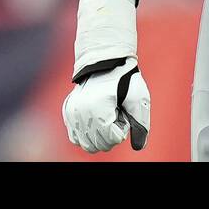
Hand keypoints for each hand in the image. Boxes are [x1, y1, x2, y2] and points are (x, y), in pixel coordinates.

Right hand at [63, 0, 147, 152]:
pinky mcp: (67, 112)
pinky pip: (74, 137)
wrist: (106, 61)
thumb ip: (141, 124)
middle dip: (111, 133)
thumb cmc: (125, 79)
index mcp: (98, 110)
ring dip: (99, 135)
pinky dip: (86, 134)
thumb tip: (139, 147)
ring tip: (106, 114)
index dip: (122, 127)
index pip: (112, 138)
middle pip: (98, 145)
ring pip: (85, 144)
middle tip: (115, 112)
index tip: (122, 110)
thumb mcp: (139, 98)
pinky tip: (96, 119)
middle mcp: (80, 114)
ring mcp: (71, 114)